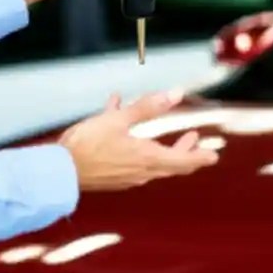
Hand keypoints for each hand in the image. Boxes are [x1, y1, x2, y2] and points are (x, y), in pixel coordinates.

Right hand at [59, 90, 218, 191]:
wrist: (59, 172)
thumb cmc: (88, 145)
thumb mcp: (118, 120)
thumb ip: (146, 107)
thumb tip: (175, 94)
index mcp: (147, 159)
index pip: (184, 161)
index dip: (200, 157)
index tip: (213, 154)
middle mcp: (142, 172)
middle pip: (170, 163)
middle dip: (184, 151)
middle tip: (192, 139)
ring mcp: (127, 177)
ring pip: (151, 162)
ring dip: (159, 148)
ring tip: (157, 132)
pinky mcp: (113, 177)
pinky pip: (131, 160)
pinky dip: (133, 144)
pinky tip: (117, 122)